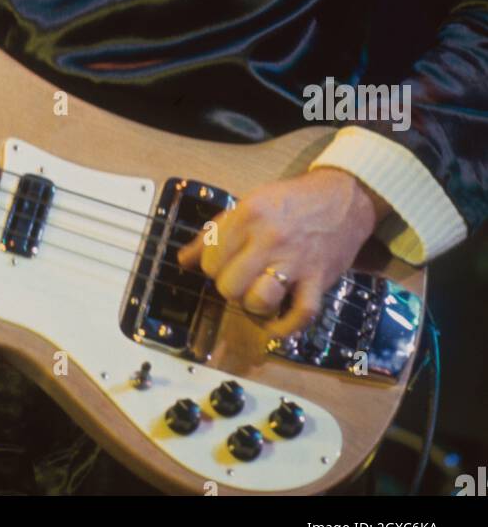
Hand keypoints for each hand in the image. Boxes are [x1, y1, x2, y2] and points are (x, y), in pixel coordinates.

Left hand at [177, 167, 388, 338]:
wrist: (343, 198)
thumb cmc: (291, 201)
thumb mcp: (249, 204)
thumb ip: (215, 233)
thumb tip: (184, 260)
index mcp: (249, 215)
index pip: (211, 260)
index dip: (213, 267)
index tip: (226, 264)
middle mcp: (270, 238)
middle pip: (229, 285)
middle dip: (230, 288)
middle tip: (242, 279)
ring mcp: (295, 261)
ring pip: (258, 301)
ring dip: (254, 305)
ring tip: (258, 295)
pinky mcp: (319, 280)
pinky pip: (300, 315)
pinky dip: (285, 328)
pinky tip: (276, 326)